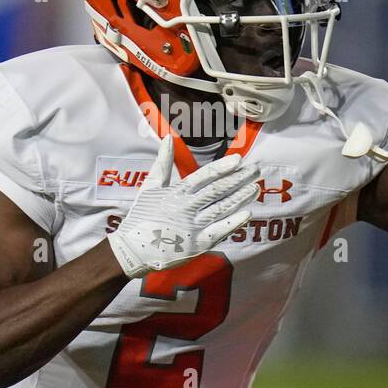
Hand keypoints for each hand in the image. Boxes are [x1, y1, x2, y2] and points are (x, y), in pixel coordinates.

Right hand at [107, 136, 257, 277]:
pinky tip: (247, 213)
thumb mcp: (150, 186)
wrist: (132, 249)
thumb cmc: (141, 216)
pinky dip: (233, 223)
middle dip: (239, 179)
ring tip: (255, 187)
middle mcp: (187, 207)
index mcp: (177, 192)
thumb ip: (162, 162)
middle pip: (218, 191)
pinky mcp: (197, 244)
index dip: (222, 168)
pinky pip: (219, 232)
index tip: (238, 159)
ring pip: (222, 209)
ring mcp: (193, 226)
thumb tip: (167, 138)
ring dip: (240, 198)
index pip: (204, 176)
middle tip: (255, 170)